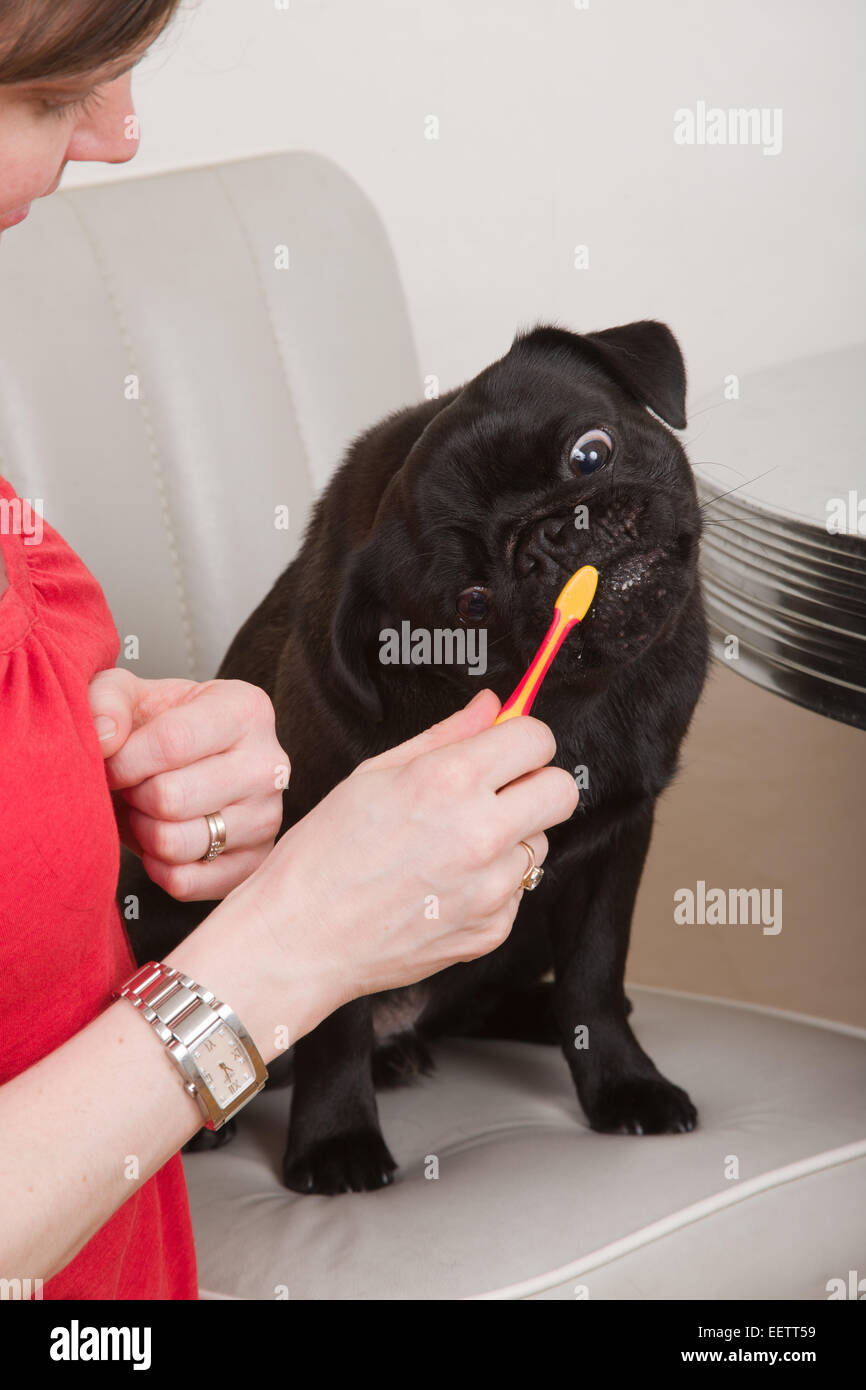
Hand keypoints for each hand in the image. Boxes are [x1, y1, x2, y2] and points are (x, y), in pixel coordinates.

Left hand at [89, 670, 286, 899]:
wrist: (194, 761)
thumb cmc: (164, 726)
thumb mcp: (130, 694)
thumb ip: (107, 702)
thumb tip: (104, 738)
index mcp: (246, 710)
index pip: (171, 742)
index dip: (124, 761)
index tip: (112, 764)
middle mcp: (269, 764)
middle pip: (170, 798)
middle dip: (133, 796)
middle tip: (132, 788)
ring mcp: (267, 818)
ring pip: (177, 844)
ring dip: (143, 832)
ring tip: (147, 812)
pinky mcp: (254, 863)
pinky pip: (186, 883)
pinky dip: (157, 867)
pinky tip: (161, 840)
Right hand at [209, 688, 578, 1032]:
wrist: (299, 940)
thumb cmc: (322, 856)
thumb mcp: (373, 775)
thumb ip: (445, 736)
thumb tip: (491, 706)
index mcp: (449, 781)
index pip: (537, 738)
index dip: (520, 738)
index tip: (504, 748)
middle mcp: (481, 833)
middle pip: (561, 790)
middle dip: (534, 783)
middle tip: (496, 792)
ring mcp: (492, 888)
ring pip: (540, 843)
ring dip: (510, 838)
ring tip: (451, 848)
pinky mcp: (493, 929)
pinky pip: (517, 891)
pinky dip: (491, 885)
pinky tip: (443, 885)